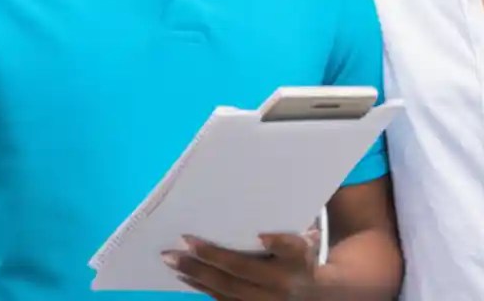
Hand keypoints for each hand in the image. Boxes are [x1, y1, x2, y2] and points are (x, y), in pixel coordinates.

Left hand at [163, 230, 321, 300]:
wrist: (311, 295)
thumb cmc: (299, 256)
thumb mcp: (303, 238)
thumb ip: (282, 225)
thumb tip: (253, 194)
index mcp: (299, 257)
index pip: (291, 248)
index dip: (278, 242)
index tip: (262, 235)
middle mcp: (282, 282)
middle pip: (244, 270)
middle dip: (211, 257)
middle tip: (184, 242)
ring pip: (228, 288)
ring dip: (197, 273)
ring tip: (171, 259)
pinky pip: (223, 300)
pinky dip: (201, 287)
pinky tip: (184, 275)